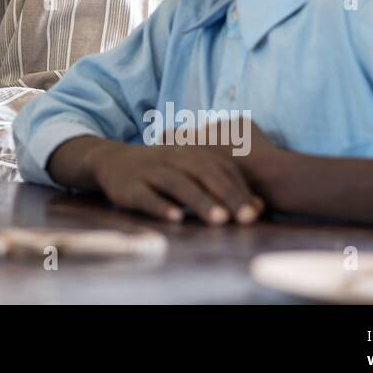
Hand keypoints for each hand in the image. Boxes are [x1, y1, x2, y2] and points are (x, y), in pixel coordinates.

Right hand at [54, 136, 263, 225]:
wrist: (112, 160)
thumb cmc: (161, 169)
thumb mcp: (191, 170)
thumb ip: (223, 185)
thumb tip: (260, 207)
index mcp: (190, 152)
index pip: (220, 167)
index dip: (239, 188)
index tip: (257, 211)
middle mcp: (172, 158)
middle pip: (203, 173)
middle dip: (227, 195)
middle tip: (247, 218)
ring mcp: (149, 171)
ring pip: (177, 184)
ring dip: (200, 201)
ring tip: (220, 220)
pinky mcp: (129, 186)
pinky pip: (146, 196)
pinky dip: (161, 206)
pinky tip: (176, 218)